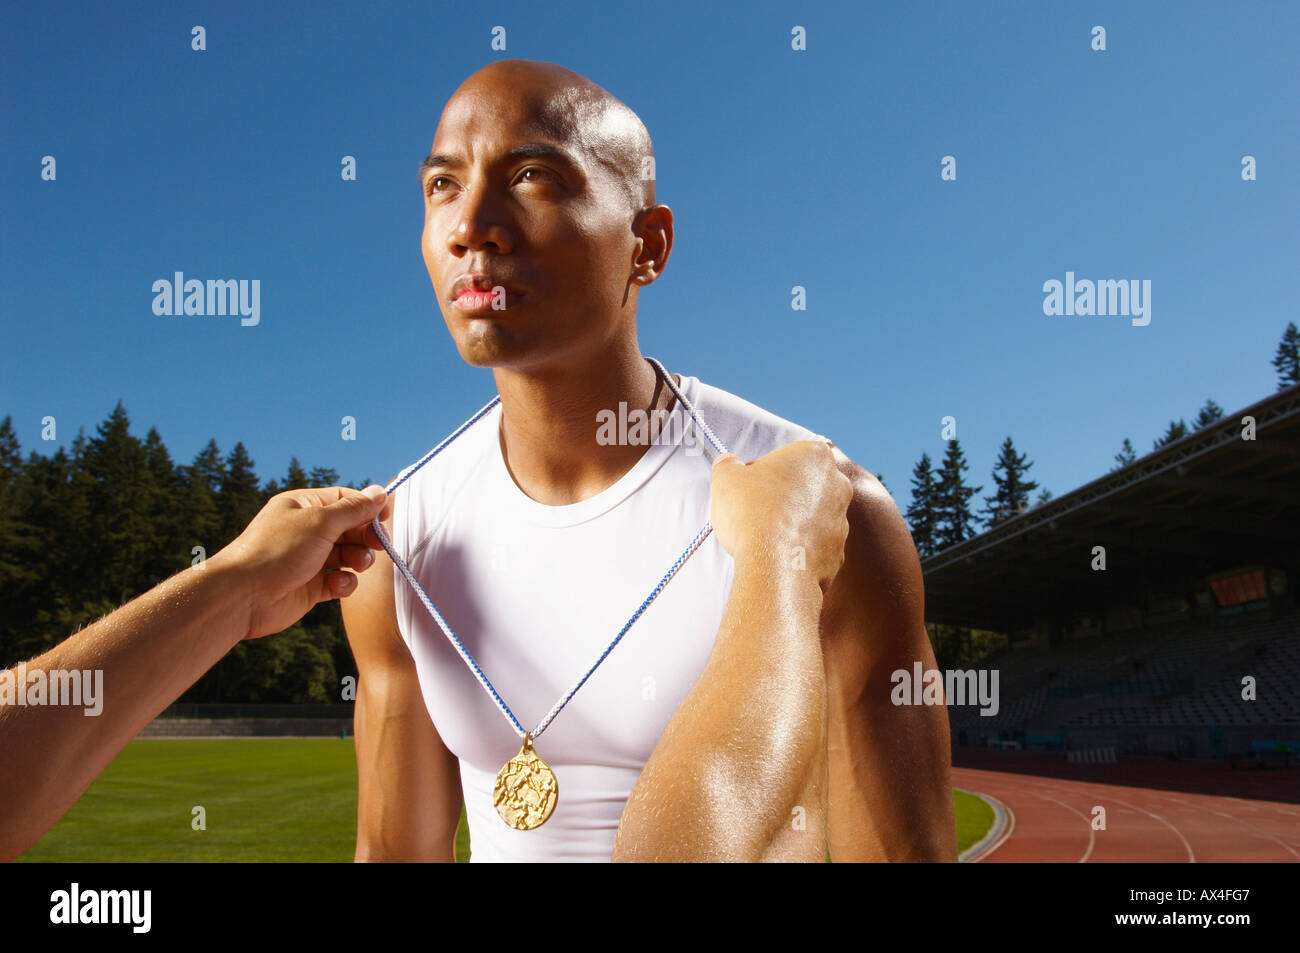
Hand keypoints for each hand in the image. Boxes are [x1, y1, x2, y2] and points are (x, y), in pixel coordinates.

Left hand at [213, 485, 391, 639]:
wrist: (243, 596)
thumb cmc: (276, 551)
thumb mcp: (320, 522)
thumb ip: (354, 509)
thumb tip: (379, 492)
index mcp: (303, 506)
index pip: (344, 499)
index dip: (367, 506)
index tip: (386, 516)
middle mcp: (306, 531)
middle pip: (350, 528)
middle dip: (366, 536)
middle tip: (379, 543)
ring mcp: (308, 559)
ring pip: (348, 555)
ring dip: (358, 559)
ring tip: (357, 564)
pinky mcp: (311, 586)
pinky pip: (339, 580)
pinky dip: (344, 582)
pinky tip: (337, 584)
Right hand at [709, 441, 852, 588]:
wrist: (774, 566)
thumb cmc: (753, 514)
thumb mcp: (726, 478)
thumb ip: (728, 465)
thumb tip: (728, 463)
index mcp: (814, 455)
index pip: (786, 456)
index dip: (762, 472)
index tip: (748, 487)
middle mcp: (836, 484)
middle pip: (802, 484)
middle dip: (781, 495)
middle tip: (754, 510)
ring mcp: (841, 520)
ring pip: (810, 515)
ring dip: (791, 521)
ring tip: (764, 535)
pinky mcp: (838, 551)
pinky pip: (814, 545)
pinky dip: (798, 548)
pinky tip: (777, 553)